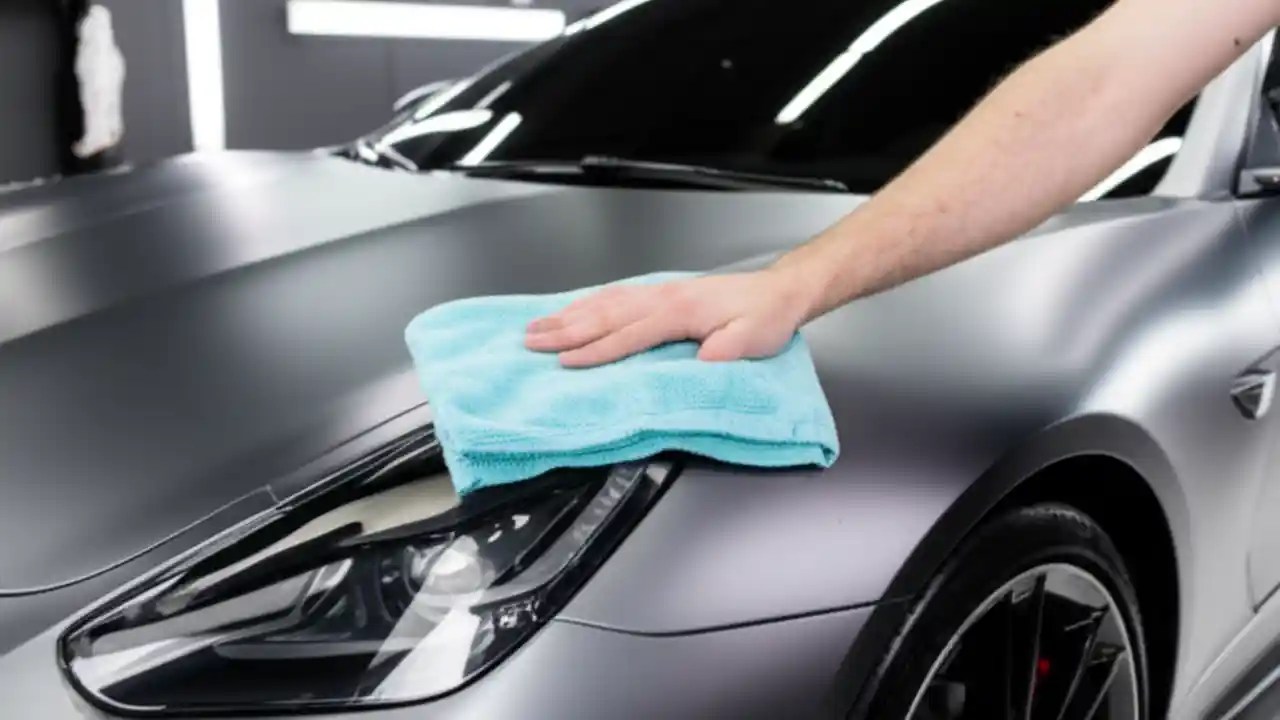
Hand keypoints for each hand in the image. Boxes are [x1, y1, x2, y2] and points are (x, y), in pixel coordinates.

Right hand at [525, 269, 814, 366]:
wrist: (777, 293)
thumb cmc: (765, 319)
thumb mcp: (752, 339)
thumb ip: (724, 351)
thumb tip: (699, 363)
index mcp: (680, 310)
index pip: (629, 334)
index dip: (596, 350)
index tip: (567, 363)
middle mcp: (663, 296)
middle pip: (605, 314)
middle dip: (565, 330)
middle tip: (531, 342)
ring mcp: (658, 292)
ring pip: (604, 302)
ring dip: (568, 315)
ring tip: (537, 327)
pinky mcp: (660, 294)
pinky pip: (615, 296)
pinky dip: (587, 303)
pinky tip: (571, 310)